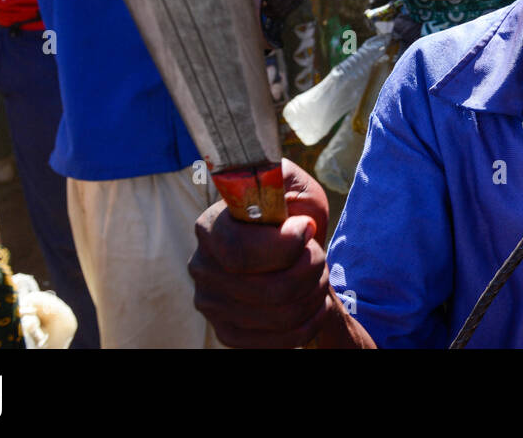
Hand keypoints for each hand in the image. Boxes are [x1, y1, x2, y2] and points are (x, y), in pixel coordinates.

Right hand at [189, 159, 336, 348]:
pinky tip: (315, 302)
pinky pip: (279, 341)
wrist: (296, 254)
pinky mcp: (228, 332)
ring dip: (314, 294)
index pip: (241, 251)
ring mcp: (212, 305)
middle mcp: (202, 268)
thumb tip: (283, 212)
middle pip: (269, 288)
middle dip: (310, 270)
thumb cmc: (294, 215)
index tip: (307, 229)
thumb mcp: (292, 185)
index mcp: (210, 227)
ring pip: (280, 315)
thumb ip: (282, 181)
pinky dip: (309, 322)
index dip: (285, 245)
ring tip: (319, 276)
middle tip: (319, 255)